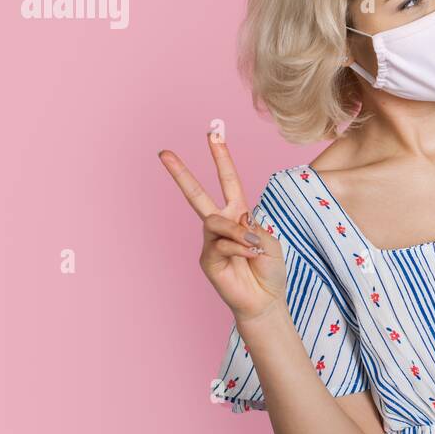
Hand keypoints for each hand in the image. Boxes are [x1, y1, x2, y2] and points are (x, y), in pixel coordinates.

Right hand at [157, 133, 286, 323]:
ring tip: (255, 249)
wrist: (266, 300)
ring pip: (216, 222)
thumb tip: (233, 222)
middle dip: (181, 173)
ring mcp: (211, 242)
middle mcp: (222, 224)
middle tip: (164, 153)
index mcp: (239, 214)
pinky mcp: (207, 260)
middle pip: (197, 194)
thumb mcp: (269, 241)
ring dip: (239, 234)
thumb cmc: (269, 270)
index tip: (212, 133)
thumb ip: (252, 227)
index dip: (221, 157)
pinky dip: (241, 250)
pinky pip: (222, 244)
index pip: (228, 180)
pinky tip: (251, 259)